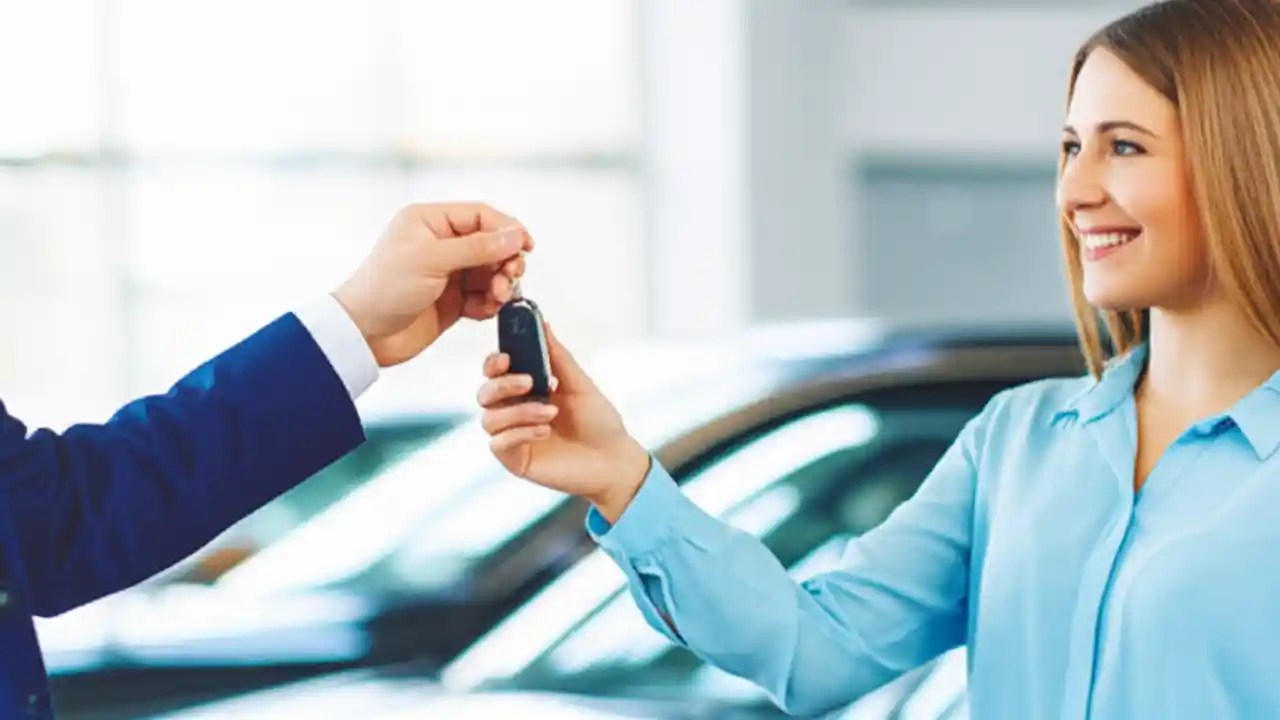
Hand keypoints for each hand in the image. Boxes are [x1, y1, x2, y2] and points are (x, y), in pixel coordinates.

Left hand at [333, 203, 533, 366]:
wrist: (364, 335)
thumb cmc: (386, 289)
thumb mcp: (433, 260)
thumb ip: (477, 247)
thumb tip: (515, 235)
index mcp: (430, 221)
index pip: (480, 216)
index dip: (507, 228)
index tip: (526, 246)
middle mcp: (441, 243)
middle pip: (491, 244)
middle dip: (505, 261)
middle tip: (510, 278)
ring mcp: (447, 272)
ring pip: (491, 272)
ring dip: (501, 284)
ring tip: (497, 297)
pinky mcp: (452, 300)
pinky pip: (484, 296)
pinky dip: (490, 304)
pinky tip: (485, 310)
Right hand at [477, 323, 650, 522]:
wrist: (614, 460)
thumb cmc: (599, 421)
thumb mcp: (579, 383)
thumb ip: (558, 356)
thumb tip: (542, 322)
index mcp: (526, 389)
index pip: (495, 371)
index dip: (494, 362)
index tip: (507, 358)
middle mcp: (514, 411)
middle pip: (484, 393)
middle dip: (502, 385)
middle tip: (529, 383)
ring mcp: (512, 436)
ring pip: (489, 419)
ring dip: (519, 412)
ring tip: (550, 414)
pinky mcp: (514, 460)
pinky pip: (497, 443)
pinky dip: (518, 433)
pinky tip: (544, 432)